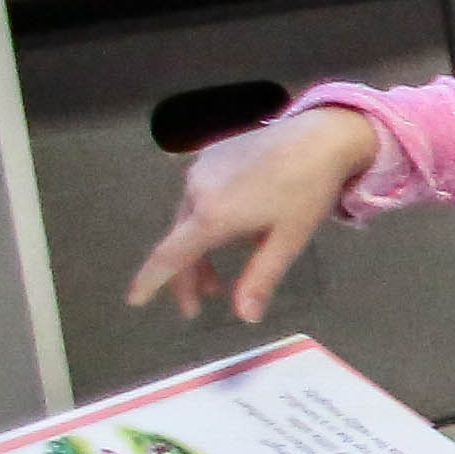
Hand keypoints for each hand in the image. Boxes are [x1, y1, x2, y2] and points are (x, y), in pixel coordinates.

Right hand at [127, 105, 380, 324]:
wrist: (320, 135)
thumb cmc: (308, 191)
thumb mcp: (288, 240)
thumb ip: (261, 278)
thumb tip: (245, 317)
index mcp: (212, 215)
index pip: (170, 255)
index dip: (150, 280)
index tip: (134, 300)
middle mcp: (197, 190)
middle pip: (180, 240)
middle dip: (187, 277)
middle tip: (198, 308)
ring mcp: (201, 169)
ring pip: (191, 218)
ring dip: (200, 250)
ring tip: (217, 283)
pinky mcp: (211, 155)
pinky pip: (202, 195)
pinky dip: (210, 221)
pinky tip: (235, 231)